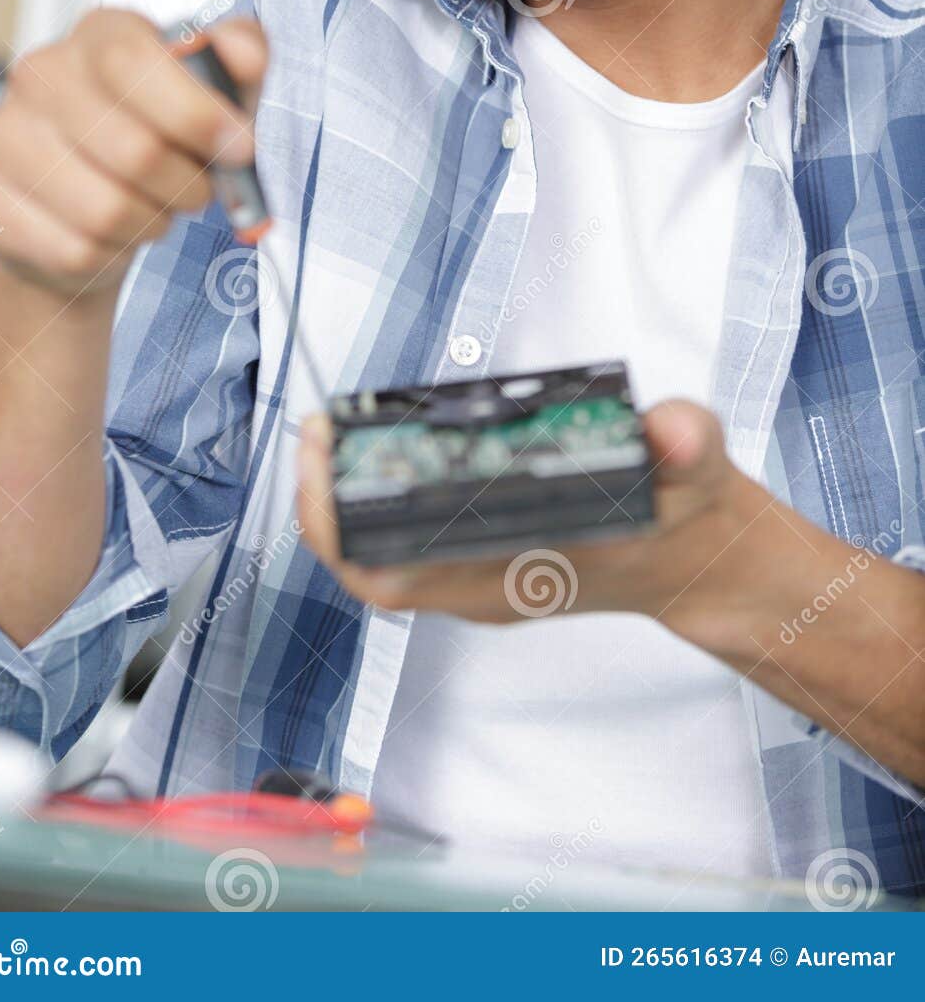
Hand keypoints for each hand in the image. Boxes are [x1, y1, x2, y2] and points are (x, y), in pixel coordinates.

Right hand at [0, 10, 268, 299]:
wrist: (88, 204)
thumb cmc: (160, 138)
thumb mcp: (217, 91)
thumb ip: (240, 59)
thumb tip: (245, 56)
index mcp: (100, 34)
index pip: (133, 62)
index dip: (195, 112)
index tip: (240, 148)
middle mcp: (42, 74)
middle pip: (133, 148)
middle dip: (188, 184)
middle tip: (198, 191)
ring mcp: (5, 134)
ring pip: (106, 209)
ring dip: (152, 222)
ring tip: (153, 209)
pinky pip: (73, 249)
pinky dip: (111, 255)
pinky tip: (111, 235)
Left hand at [297, 398, 755, 625]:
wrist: (701, 561)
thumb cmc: (688, 521)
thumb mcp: (697, 470)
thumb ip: (687, 444)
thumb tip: (671, 432)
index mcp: (524, 576)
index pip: (402, 578)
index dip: (345, 530)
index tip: (322, 468)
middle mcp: (488, 585)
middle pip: (373, 566)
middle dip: (327, 504)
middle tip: (316, 431)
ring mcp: (480, 577)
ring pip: (382, 556)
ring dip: (344, 501)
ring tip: (329, 434)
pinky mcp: (483, 558)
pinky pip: (404, 541)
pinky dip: (376, 500)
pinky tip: (369, 450)